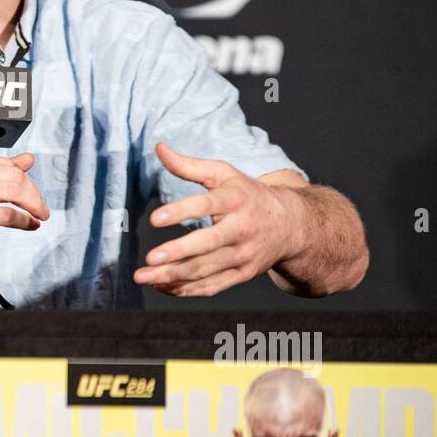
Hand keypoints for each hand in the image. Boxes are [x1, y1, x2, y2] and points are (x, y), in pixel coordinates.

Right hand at [0, 145, 50, 274]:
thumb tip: (27, 159)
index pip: (4, 162)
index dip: (24, 179)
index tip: (32, 193)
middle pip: (13, 175)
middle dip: (33, 193)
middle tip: (40, 207)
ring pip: (13, 192)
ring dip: (33, 205)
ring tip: (40, 215)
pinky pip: (7, 215)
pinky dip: (24, 221)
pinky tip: (29, 225)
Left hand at [134, 142, 297, 297]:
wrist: (291, 225)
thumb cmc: (248, 195)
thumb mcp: (223, 174)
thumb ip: (189, 165)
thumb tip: (159, 147)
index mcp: (235, 200)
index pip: (206, 205)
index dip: (180, 212)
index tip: (155, 218)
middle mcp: (241, 229)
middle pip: (207, 244)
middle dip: (177, 253)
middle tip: (149, 259)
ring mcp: (243, 255)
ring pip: (206, 270)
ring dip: (174, 276)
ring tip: (145, 276)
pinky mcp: (243, 274)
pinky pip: (212, 286)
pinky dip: (186, 289)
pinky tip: (162, 286)